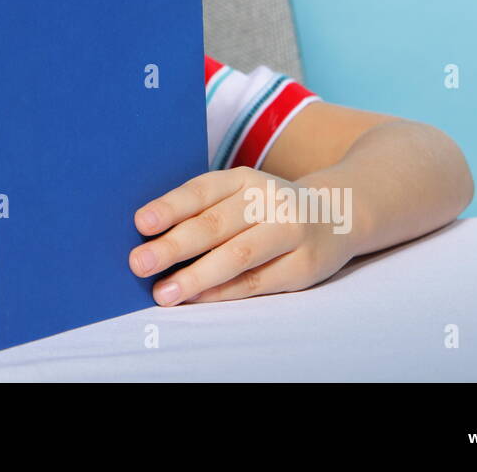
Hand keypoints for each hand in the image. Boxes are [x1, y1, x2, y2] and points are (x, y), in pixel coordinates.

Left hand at [128, 166, 355, 304]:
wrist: (337, 214)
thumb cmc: (267, 208)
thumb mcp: (240, 194)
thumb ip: (201, 210)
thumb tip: (148, 237)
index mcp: (245, 178)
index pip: (203, 191)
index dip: (171, 207)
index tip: (140, 223)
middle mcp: (269, 200)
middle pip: (215, 224)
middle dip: (174, 246)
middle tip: (139, 263)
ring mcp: (290, 232)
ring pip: (237, 255)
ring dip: (196, 276)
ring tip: (163, 292)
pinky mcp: (303, 266)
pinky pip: (256, 282)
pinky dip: (222, 292)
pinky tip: (196, 298)